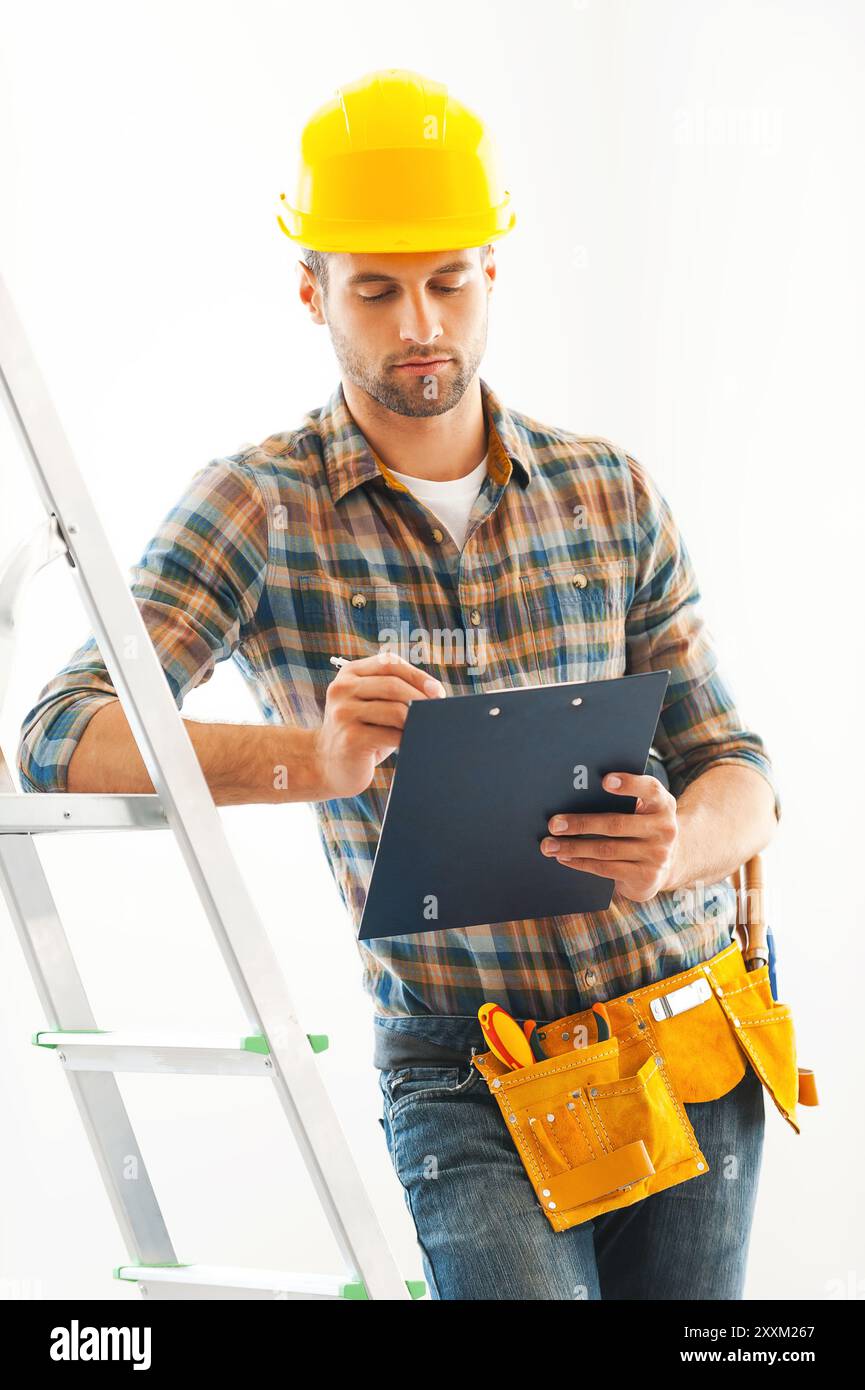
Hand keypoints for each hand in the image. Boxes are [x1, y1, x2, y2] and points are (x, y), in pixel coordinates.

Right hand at [311, 650, 445, 799]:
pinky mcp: (350, 738)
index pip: (389, 662)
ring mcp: (343, 713)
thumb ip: (394, 693)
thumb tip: (435, 695)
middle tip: (439, 712)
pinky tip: (414, 743)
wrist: (327, 764)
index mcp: (349, 673)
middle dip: (422, 699)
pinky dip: (408, 738)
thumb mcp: (373, 704)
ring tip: (429, 728)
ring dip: (417, 720)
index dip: (417, 675)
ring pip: (395, 710)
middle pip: (393, 685)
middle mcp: (342, 689)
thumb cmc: (361, 732)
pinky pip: (390, 735)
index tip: (437, 692)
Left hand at [539, 772, 678, 902]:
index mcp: (663, 804)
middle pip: (616, 824)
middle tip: (553, 824)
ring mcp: (657, 855)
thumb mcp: (643, 809)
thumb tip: (576, 793)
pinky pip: (606, 869)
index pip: (650, 789)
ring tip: (549, 845)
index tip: (604, 780)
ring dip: (573, 847)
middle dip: (580, 823)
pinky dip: (581, 863)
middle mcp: (664, 829)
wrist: (669, 863)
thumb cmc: (643, 826)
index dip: (629, 784)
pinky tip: (564, 857)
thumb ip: (623, 800)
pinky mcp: (646, 877)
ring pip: (606, 850)